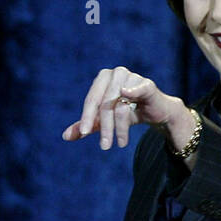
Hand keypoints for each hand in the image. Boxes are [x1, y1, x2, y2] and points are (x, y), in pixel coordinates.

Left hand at [62, 66, 181, 148]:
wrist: (155, 112)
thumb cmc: (128, 112)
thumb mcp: (105, 120)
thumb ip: (86, 126)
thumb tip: (65, 137)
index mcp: (103, 78)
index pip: (91, 100)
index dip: (87, 118)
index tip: (84, 134)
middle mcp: (116, 74)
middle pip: (105, 104)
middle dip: (105, 127)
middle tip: (104, 146)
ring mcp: (132, 76)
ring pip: (120, 105)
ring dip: (120, 127)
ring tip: (121, 144)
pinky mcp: (147, 84)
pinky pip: (138, 90)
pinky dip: (132, 92)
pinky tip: (127, 95)